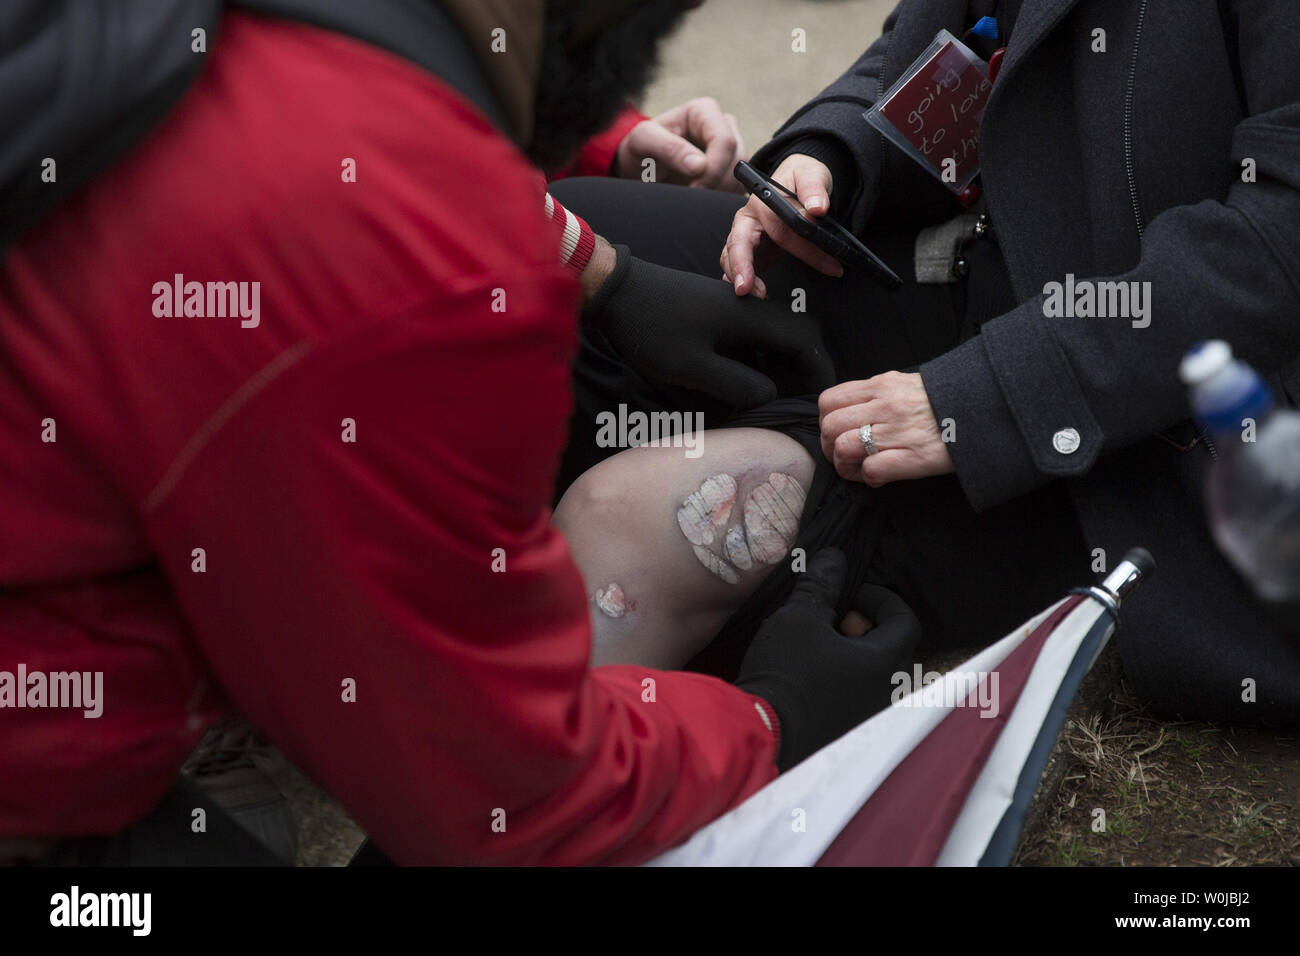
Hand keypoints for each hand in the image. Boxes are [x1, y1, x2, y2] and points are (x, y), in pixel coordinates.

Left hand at [583, 245, 833, 406]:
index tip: (819, 400)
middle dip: (803, 368)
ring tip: (774, 398)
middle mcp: (748, 306)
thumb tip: (769, 394)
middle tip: (798, 401)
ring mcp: (730, 305)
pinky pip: (749, 334)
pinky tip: (743, 380)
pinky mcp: (713, 310)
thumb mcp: (692, 367)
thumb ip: (737, 384)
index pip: (805, 341)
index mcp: (750, 316)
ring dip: (778, 364)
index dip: (818, 372)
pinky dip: (757, 357)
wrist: (614, 288)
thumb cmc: (651, 328)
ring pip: (770, 335)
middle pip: (794, 335)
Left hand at [614, 97, 746, 191]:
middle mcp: (722, 125)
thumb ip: (669, 148)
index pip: (724, 141)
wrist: (640, 166)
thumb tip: (699, 165)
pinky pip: (738, 187)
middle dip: (716, 183)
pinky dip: (722, 198)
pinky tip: (703, 199)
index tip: (695, 188)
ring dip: (720, 192)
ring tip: (693, 196)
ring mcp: (729, 148)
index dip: (713, 169)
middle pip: (736, 159)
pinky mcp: (730, 169)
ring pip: (740, 175)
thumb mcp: (644, 141)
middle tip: (692, 196)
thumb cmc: (641, 148)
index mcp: (704, 111)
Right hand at [720, 152, 842, 297]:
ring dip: (739, 278)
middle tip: (746, 289)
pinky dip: (743, 283)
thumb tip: (817, 207)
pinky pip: (737, 269)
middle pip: (737, 245)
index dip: (799, 248)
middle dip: (740, 267)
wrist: (796, 183)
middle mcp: (748, 221)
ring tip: (758, 296)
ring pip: (731, 259)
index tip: (818, 264)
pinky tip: (755, 296)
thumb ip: (814, 189)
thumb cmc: (801, 178)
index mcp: (761, 202)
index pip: (778, 228)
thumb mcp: (812, 175)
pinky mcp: (749, 253)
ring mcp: (745, 238)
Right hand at [736, 549, 921, 770]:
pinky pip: (857, 692)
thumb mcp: (799, 617)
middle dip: (865, 624)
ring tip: (816, 644)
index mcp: (885, 662)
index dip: (881, 598)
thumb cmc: (785, 672)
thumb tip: (835, 558)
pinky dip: (842, 674)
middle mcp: (886, 692)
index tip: (850, 593)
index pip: (906, 620)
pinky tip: (809, 670)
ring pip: (874, 671)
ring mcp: (868, 715)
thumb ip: (821, 585)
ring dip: (852, 650)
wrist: (762, 731)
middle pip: (892, 646)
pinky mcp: (847, 730)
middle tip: (832, 619)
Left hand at [819, 371, 954, 485]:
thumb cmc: (944, 399)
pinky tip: (879, 477)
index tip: (836, 433)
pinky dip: (869, 478)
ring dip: (846, 465)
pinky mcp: (914, 457)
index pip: (829, 401)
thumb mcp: (906, 384)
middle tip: (845, 456)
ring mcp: (898, 432)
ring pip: (844, 447)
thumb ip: (876, 394)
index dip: (825, 421)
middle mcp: (885, 406)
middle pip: (830, 427)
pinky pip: (872, 470)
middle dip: (830, 447)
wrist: (985, 408)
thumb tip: (850, 410)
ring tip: (859, 469)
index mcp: (881, 386)